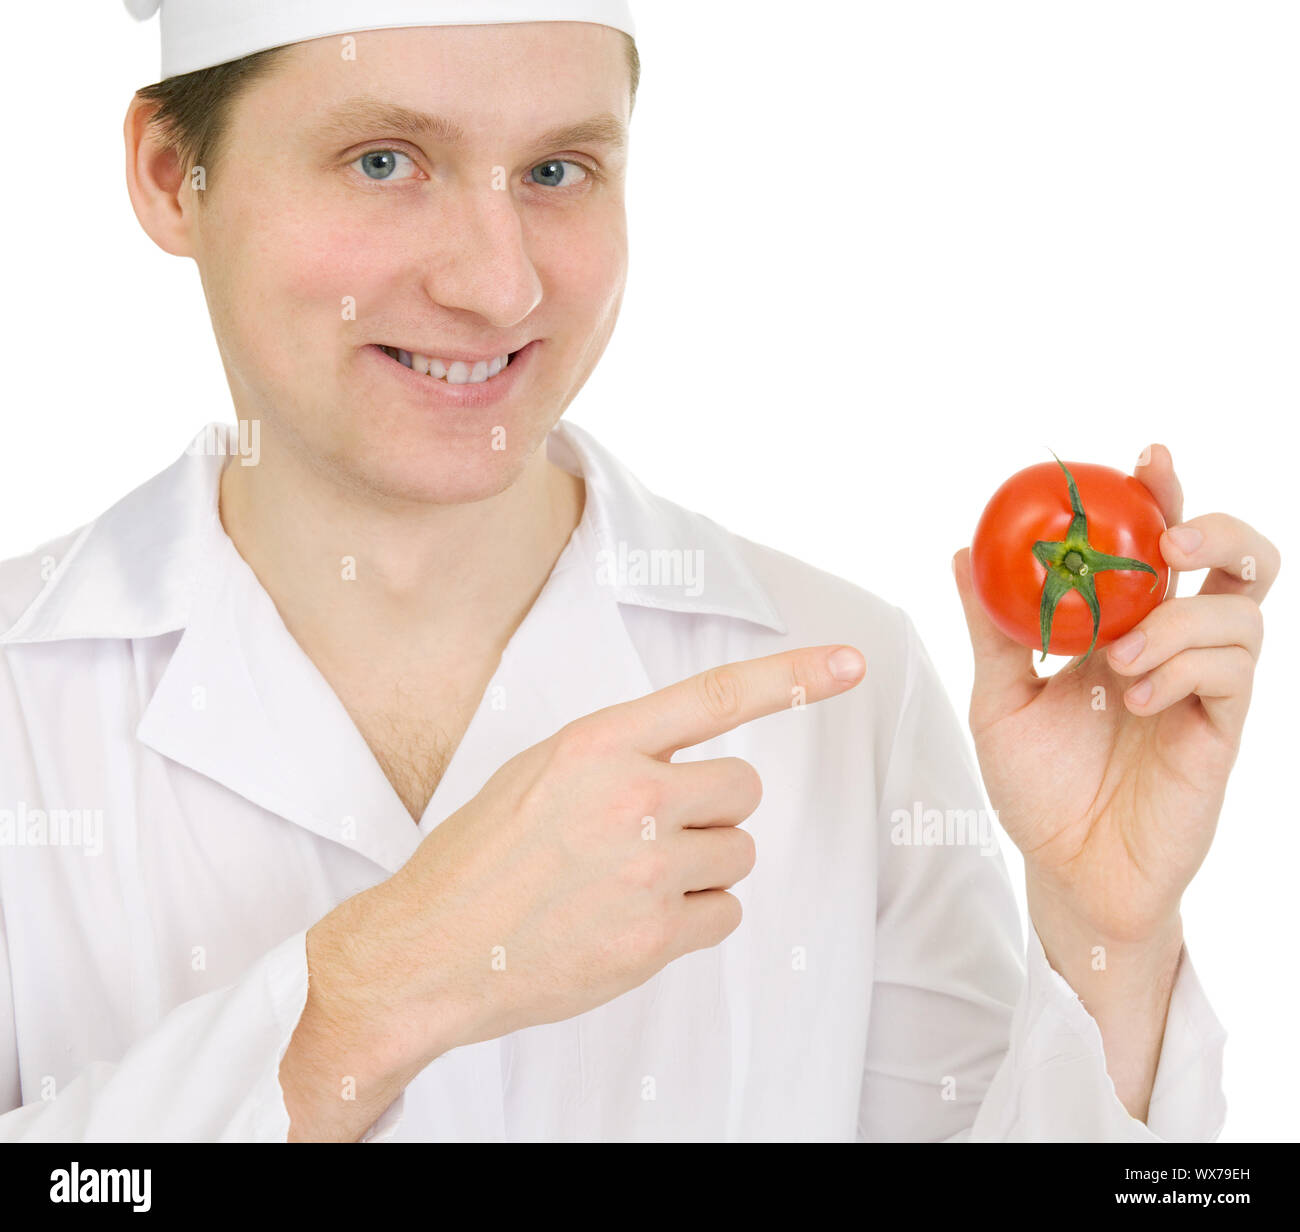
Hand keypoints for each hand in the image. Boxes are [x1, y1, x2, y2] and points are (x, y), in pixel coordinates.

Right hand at [284, 643, 865, 1136]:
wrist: (430, 949)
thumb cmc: (480, 857)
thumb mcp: (539, 771)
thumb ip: (617, 755)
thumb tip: (687, 760)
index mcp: (597, 743)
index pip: (714, 696)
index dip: (791, 677)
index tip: (850, 663)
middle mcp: (631, 797)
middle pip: (743, 789)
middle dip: (715, 809)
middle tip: (658, 833)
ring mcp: (646, 870)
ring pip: (738, 853)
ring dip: (704, 866)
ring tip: (633, 881)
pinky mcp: (653, 937)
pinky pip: (723, 913)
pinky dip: (694, 918)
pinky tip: (634, 920)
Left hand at [951, 442, 1280, 944]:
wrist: (1066, 871)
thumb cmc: (1037, 787)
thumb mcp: (999, 697)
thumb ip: (993, 627)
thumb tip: (963, 550)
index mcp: (1124, 630)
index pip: (1159, 549)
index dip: (1163, 497)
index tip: (1143, 457)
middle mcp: (1173, 649)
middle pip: (1234, 564)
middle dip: (1216, 530)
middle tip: (1171, 535)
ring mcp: (1203, 690)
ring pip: (1241, 615)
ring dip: (1181, 620)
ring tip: (1123, 658)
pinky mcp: (1221, 733)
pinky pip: (1231, 676)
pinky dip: (1185, 668)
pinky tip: (1139, 695)